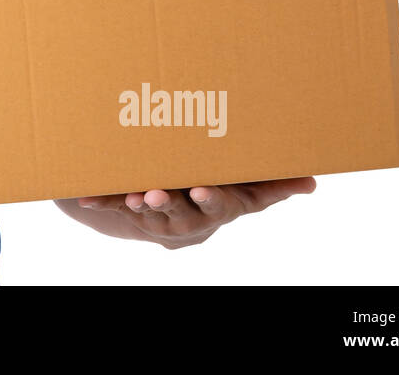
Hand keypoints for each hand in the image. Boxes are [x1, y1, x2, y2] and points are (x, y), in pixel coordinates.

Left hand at [64, 177, 316, 248]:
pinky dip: (102, 201)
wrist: (183, 215)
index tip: (200, 189)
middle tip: (156, 193)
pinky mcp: (133, 211)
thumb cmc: (222, 191)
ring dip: (139, 203)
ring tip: (132, 194)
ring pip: (148, 212)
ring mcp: (159, 216)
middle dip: (168, 202)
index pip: (217, 205)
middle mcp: (188, 215)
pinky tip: (86, 196)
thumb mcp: (251, 190)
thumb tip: (312, 181)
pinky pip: (115, 206)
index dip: (209, 198)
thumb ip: (277, 185)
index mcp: (216, 207)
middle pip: (178, 212)